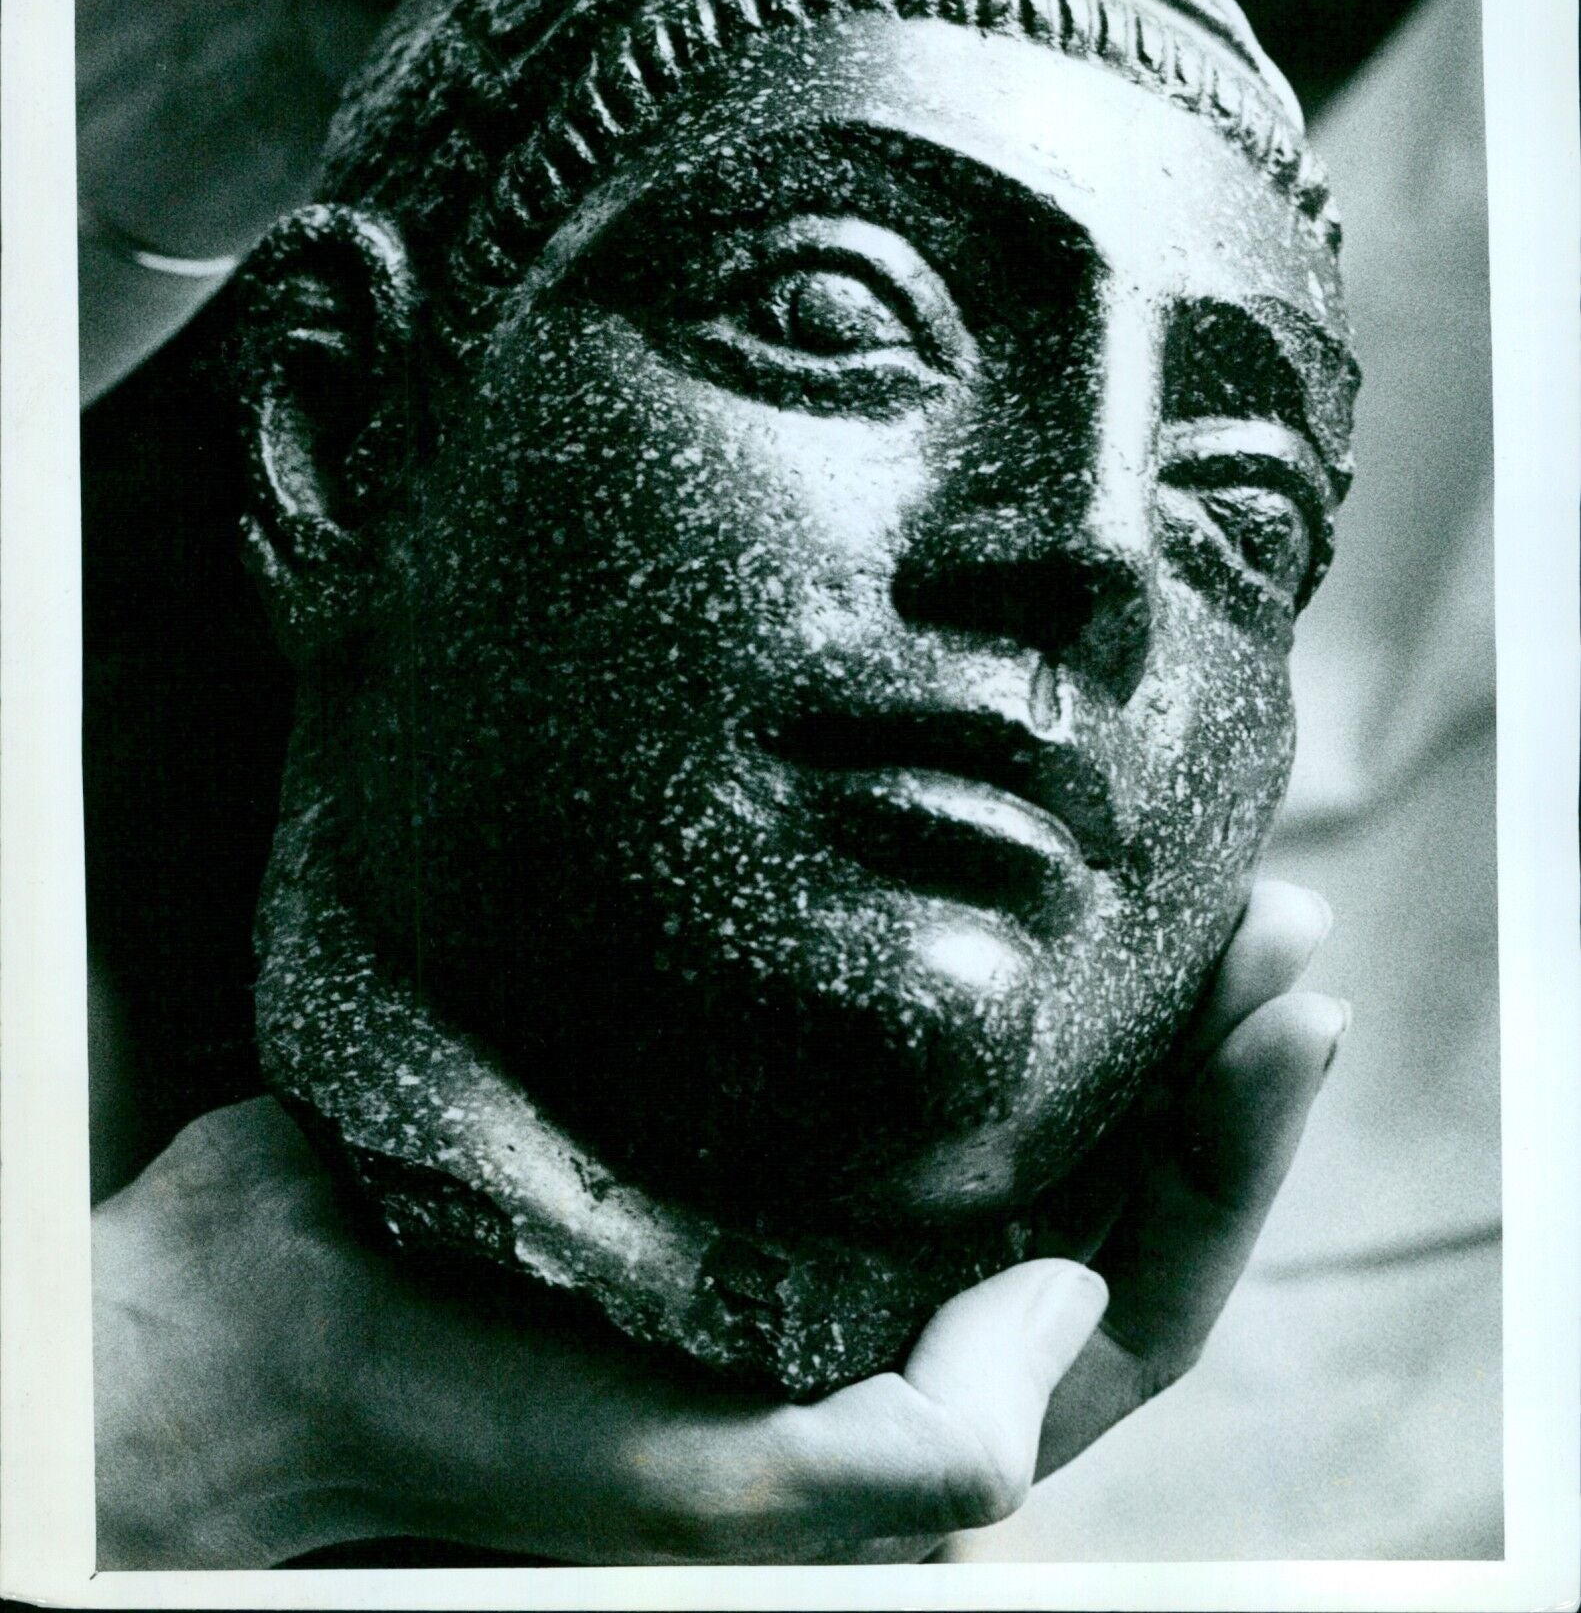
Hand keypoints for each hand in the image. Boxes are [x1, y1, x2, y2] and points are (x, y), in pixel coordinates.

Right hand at [92, 878, 1341, 1568]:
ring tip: (1196, 881)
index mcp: (903, 1413)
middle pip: (1100, 1186)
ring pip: (1012, 1102)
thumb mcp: (707, 1497)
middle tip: (1271, 918)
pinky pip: (887, 1038)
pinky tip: (1000, 877)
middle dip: (1206, 1063)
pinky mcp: (730, 1113)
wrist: (267, 1331)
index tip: (1289, 1008)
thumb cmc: (468, 1432)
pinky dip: (965, 965)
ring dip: (1112, 1001)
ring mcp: (809, 1202)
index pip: (1131, 1303)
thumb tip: (1075, 1297)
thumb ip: (908, 1455)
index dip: (1232, 1166)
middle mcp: (879, 1305)